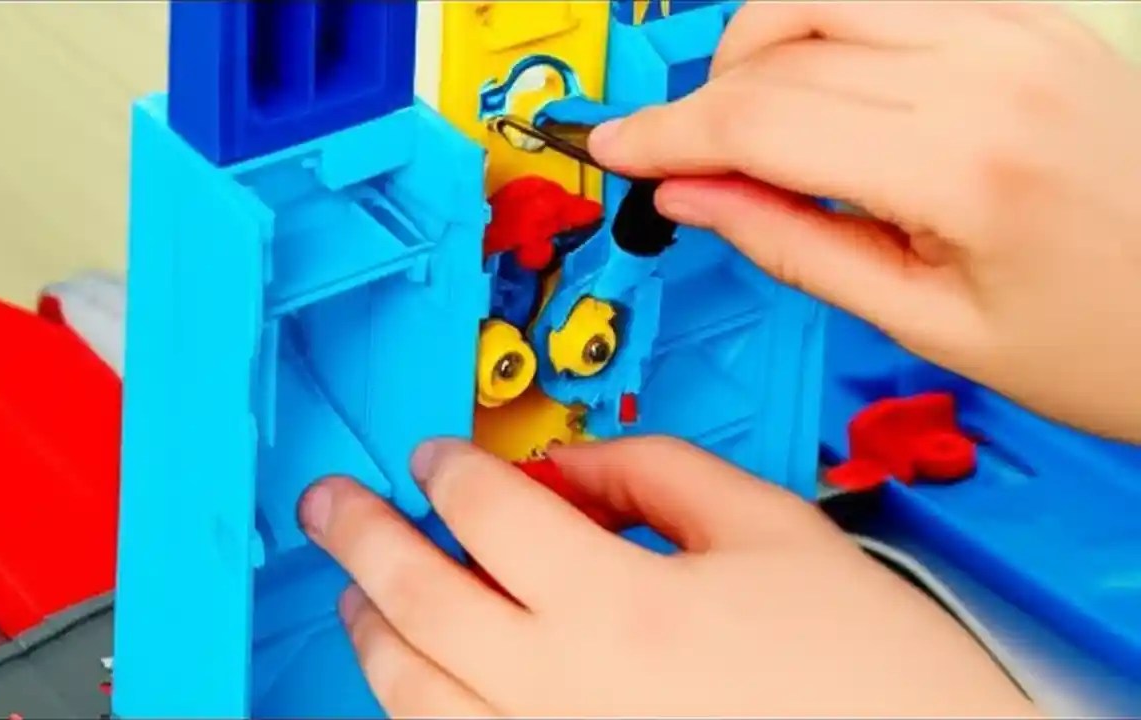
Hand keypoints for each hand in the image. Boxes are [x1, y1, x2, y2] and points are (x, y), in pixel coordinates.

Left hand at [298, 437, 1034, 716]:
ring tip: (358, 594)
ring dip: (371, 630)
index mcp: (621, 603)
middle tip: (330, 505)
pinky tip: (420, 679)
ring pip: (414, 690)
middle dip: (360, 536)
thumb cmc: (864, 672)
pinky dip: (420, 706)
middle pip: (418, 596)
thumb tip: (569, 466)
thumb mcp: (770, 527)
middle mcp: (568, 688)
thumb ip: (656, 471)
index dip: (449, 465)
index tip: (435, 453)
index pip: (487, 509)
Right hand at [589, 2, 1140, 442]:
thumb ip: (793, 246)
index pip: (761, 119)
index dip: (666, 134)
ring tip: (746, 120)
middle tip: (673, 157)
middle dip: (701, 101)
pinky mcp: (1033, 17)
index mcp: (961, 164)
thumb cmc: (1107, 340)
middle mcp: (991, 70)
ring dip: (758, 46)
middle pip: (781, 47)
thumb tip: (692, 199)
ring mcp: (1019, 30)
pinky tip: (821, 82)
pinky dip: (830, 23)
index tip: (614, 148)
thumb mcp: (928, 324)